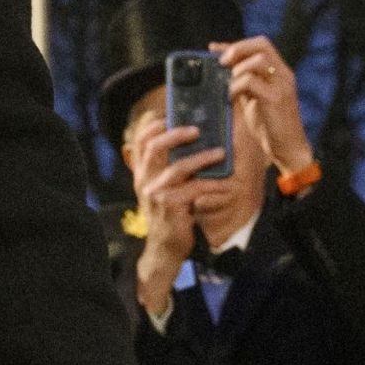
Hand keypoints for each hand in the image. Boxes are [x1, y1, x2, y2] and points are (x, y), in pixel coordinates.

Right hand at [129, 119, 227, 318]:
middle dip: (176, 134)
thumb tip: (186, 147)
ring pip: (178, 167)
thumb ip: (164, 171)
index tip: (167, 116)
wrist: (164, 248)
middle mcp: (144, 181)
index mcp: (140, 174)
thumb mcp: (159, 191)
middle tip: (197, 129)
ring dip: (201, 157)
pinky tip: (224, 181)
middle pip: (154, 147)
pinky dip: (210, 183)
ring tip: (220, 152)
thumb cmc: (168, 216)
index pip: (140, 143)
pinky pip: (194, 189)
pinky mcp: (171, 207)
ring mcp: (156, 194)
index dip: (151, 127)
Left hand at [211, 35, 313, 177]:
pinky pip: (252, 81)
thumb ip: (242, 79)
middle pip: (262, 44)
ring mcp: (282, 85)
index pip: (261, 44)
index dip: (237, 43)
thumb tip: (220, 62)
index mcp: (280, 72)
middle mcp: (284, 74)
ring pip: (259, 60)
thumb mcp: (254, 96)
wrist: (288, 149)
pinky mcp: (276, 99)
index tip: (214, 48)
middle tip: (221, 63)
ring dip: (238, 69)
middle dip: (237, 48)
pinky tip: (230, 98)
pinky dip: (236, 86)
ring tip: (229, 85)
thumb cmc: (269, 124)